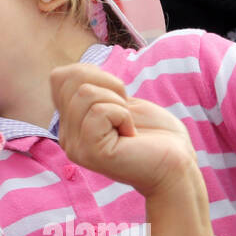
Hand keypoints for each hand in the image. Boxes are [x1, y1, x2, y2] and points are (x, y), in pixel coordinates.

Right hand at [52, 64, 198, 198]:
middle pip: (71, 81)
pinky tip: (130, 136)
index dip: (94, 74)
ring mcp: (75, 146)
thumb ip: (90, 87)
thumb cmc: (155, 132)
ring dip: (118, 104)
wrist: (176, 165)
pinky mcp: (89, 152)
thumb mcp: (119, 99)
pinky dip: (123, 116)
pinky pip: (100, 111)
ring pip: (85, 93)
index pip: (59, 77)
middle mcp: (66, 135)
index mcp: (70, 122)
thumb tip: (69, 71)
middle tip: (125, 114)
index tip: (117, 98)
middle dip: (109, 86)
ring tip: (127, 126)